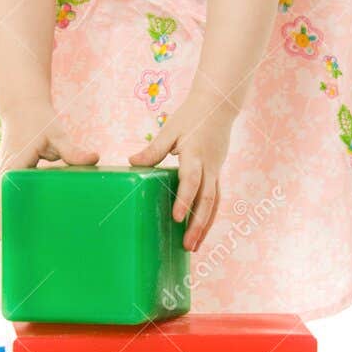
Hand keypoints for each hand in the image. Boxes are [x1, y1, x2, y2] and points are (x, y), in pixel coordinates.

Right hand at [0, 99, 98, 236]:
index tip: (8, 226)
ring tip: (5, 239)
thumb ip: (72, 149)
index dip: (5, 208)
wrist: (22, 107)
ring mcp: (0, 168)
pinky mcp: (3, 169)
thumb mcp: (57, 134)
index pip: (6, 188)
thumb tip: (94, 158)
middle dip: (0, 220)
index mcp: (16, 161)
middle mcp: (4, 167)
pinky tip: (5, 221)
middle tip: (8, 242)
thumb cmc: (41, 121)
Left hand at [128, 83, 234, 249]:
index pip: (191, 181)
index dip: (184, 200)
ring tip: (195, 247)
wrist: (219, 104)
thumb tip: (132, 162)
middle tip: (188, 246)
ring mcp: (217, 171)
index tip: (177, 218)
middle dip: (197, 225)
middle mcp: (210, 166)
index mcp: (196, 155)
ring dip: (205, 226)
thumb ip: (153, 149)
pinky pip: (216, 198)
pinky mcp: (218, 172)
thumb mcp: (170, 129)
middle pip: (207, 201)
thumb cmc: (192, 115)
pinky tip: (201, 230)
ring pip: (214, 204)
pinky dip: (209, 216)